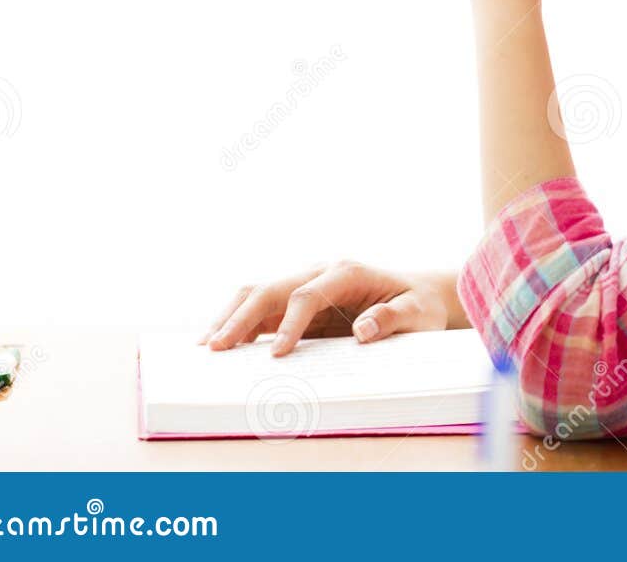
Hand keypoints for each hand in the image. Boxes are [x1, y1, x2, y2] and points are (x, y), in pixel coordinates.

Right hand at [199, 261, 464, 356]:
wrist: (421, 294)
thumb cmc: (419, 305)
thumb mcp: (417, 314)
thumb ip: (393, 319)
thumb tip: (363, 329)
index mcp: (348, 272)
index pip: (307, 294)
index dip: (289, 323)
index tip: (278, 354)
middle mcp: (321, 272)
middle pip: (272, 288)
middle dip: (242, 316)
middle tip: (217, 347)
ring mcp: (307, 284)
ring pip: (259, 293)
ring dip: (231, 316)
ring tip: (206, 345)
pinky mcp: (299, 301)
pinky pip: (263, 308)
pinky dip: (239, 322)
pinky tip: (221, 341)